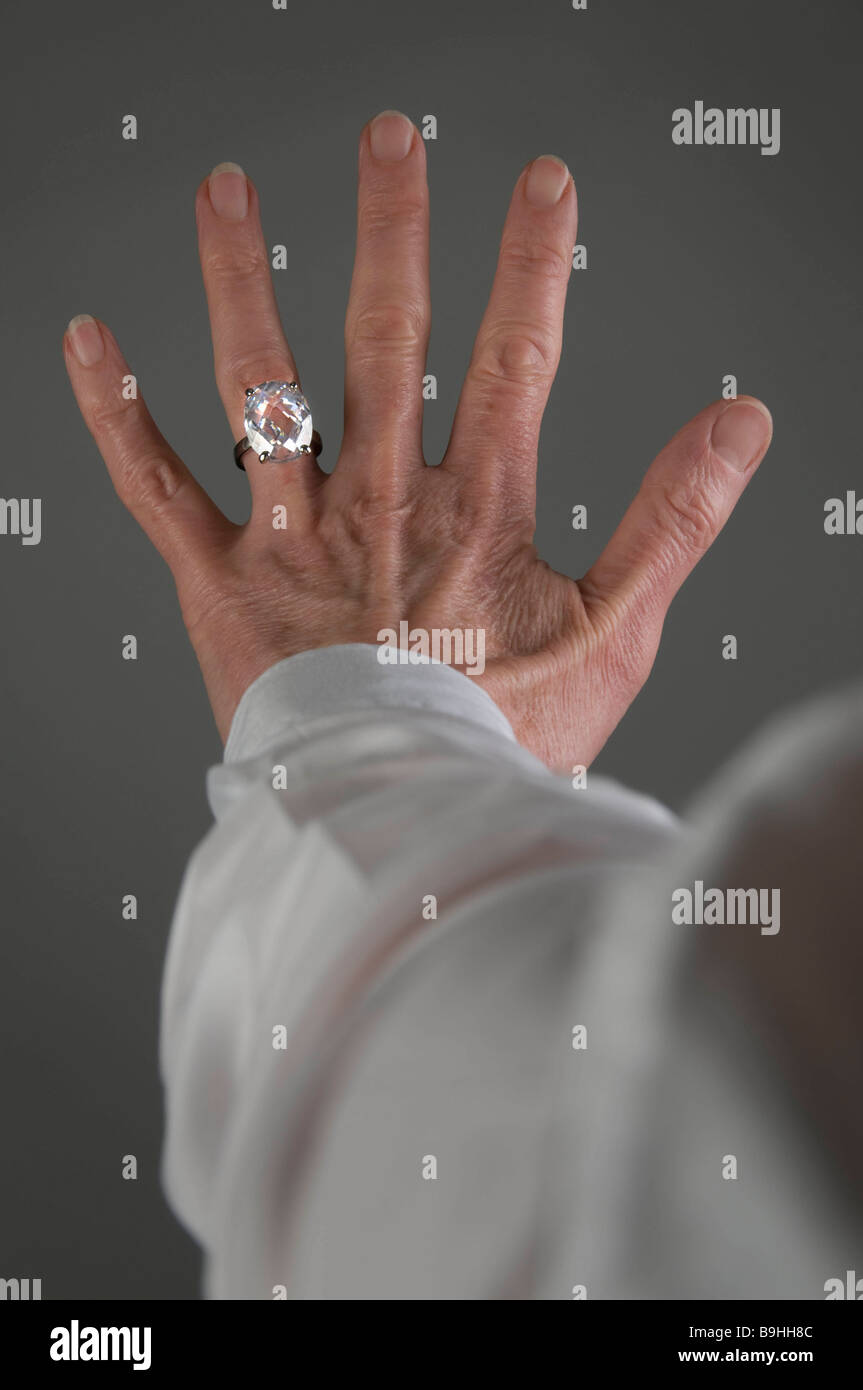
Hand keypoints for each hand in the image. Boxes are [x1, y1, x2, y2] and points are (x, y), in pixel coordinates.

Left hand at [64, 110, 771, 769]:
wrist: (400, 822)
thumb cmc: (505, 739)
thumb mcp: (613, 636)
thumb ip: (673, 523)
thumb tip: (739, 422)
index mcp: (475, 512)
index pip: (516, 357)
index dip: (532, 264)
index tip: (542, 184)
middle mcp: (378, 503)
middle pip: (385, 340)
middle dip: (391, 231)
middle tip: (389, 136)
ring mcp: (291, 537)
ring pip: (261, 386)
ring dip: (240, 281)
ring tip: (226, 191)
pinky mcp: (218, 582)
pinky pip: (156, 487)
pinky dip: (115, 414)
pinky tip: (88, 341)